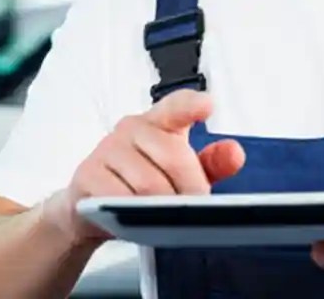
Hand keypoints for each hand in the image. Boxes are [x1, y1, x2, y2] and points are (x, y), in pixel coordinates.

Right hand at [44, 89, 245, 243]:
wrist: (92, 210)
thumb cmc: (142, 183)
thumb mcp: (180, 174)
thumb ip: (211, 163)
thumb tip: (235, 153)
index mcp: (158, 122)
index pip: (176, 105)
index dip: (191, 105)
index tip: (207, 106)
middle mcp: (131, 128)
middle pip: (172, 155)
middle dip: (190, 188)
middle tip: (194, 207)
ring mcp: (107, 149)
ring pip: (148, 183)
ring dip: (163, 207)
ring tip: (166, 217)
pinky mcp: (88, 174)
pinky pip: (119, 197)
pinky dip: (133, 213)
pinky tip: (135, 217)